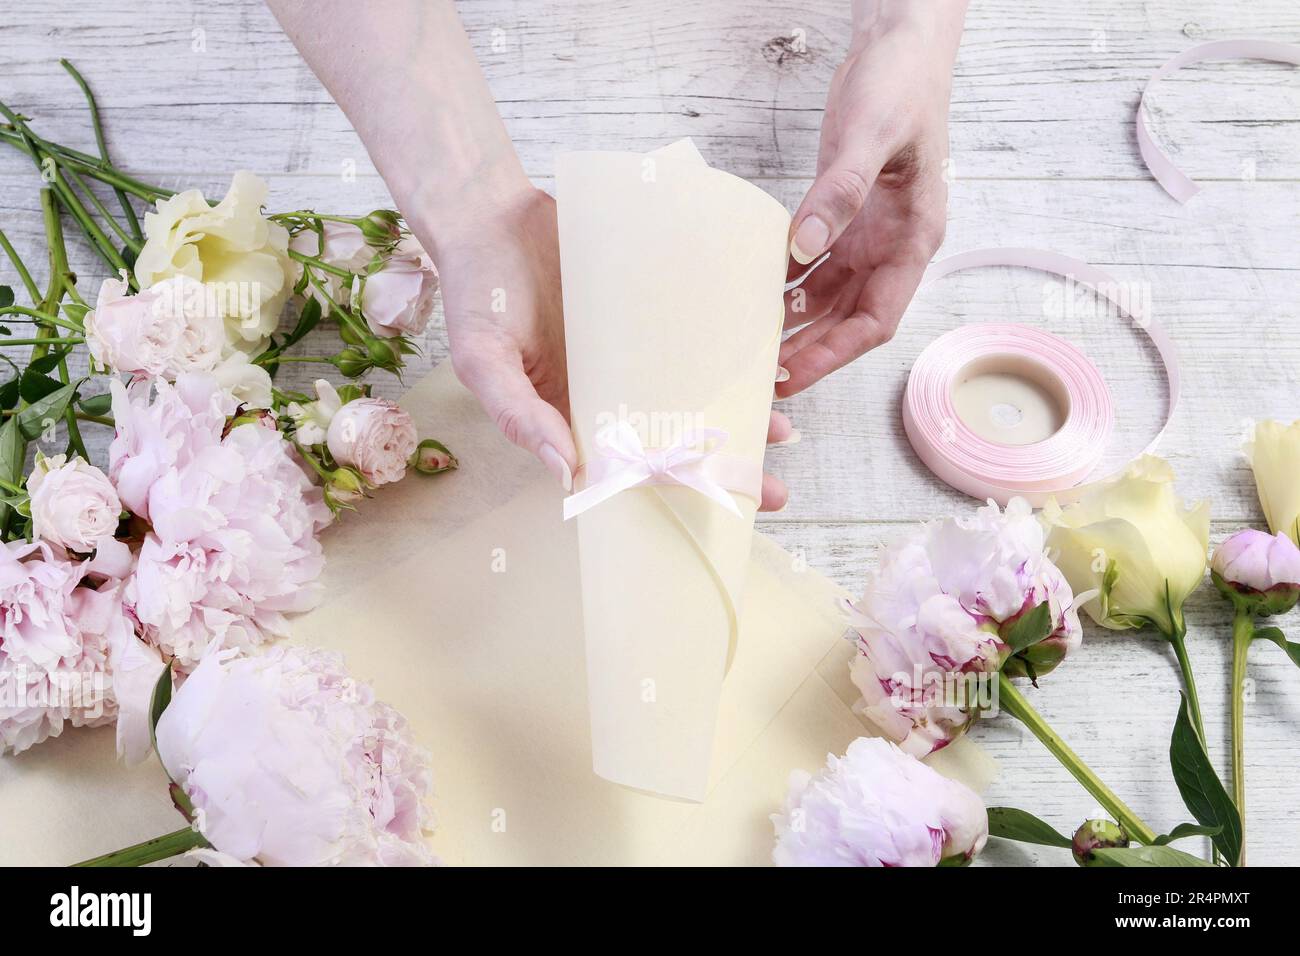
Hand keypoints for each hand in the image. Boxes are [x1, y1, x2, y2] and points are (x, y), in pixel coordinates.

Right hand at [438, 184, 796, 509]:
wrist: (491, 216)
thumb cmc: (478, 295)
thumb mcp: (483, 360)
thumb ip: (518, 413)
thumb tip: (565, 472)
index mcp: (576, 415)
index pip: (632, 467)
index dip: (673, 492)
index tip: (717, 512)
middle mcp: (615, 388)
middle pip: (677, 435)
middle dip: (725, 463)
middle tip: (776, 487)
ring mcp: (639, 346)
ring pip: (698, 388)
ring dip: (740, 411)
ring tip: (785, 431)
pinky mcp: (654, 303)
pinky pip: (699, 331)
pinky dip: (733, 350)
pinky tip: (769, 363)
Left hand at [778, 1, 965, 397]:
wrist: (899, 45)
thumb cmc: (901, 86)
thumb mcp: (869, 136)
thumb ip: (838, 193)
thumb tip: (803, 247)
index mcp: (914, 239)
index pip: (876, 320)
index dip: (835, 353)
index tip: (794, 374)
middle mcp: (892, 247)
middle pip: (848, 320)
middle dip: (808, 352)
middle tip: (760, 376)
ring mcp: (867, 235)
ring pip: (827, 299)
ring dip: (793, 324)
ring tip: (750, 346)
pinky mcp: (843, 218)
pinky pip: (811, 265)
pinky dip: (785, 285)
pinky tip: (753, 297)